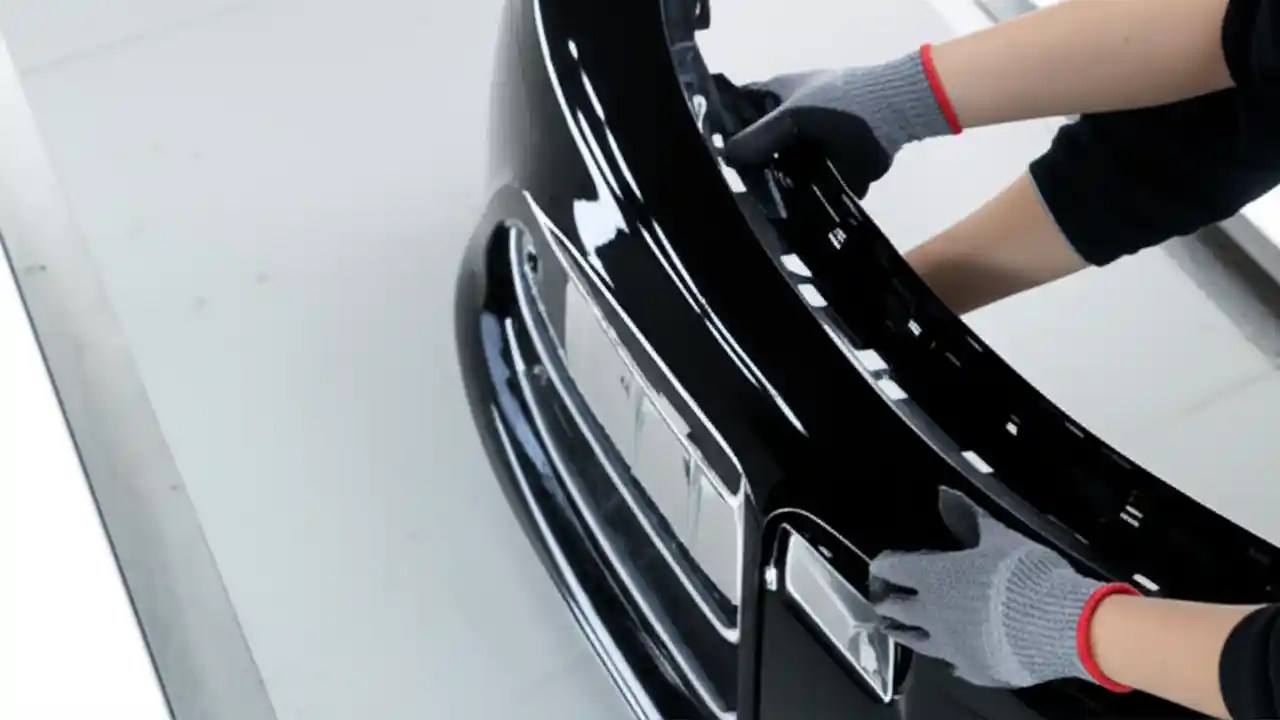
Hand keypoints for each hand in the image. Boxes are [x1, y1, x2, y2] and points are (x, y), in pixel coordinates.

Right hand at [721, 51, 955, 197]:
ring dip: (768, 192)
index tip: (708, 155)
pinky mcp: (826, 174)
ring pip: (779, 174)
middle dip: (743, 168)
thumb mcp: (790, 115)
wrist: (891, 115)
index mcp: (775, 98)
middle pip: (756, 148)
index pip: (737, 111)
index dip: (722, 128)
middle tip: (724, 194)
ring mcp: (806, 150)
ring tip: (746, 215)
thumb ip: (757, 137)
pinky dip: (796, 208)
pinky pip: (805, 194)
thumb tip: (726, 157)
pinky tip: (777, 226)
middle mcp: (787, 124)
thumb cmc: (838, 103)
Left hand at [869, 488, 1107, 687]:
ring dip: (902, 631)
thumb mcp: (998, 537)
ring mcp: (949, 646)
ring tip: (894, 629)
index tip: (881, 566)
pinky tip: (950, 656)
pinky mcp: (972, 670)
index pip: (890, 568)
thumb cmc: (1025, 574)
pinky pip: (950, 663)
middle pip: (893, 608)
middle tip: (883, 600)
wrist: (1058, 626)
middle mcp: (931, 614)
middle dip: (886, 601)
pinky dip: (947, 656)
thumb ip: (969, 518)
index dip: (883, 565)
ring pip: (913, 640)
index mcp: (932, 577)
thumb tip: (944, 493)